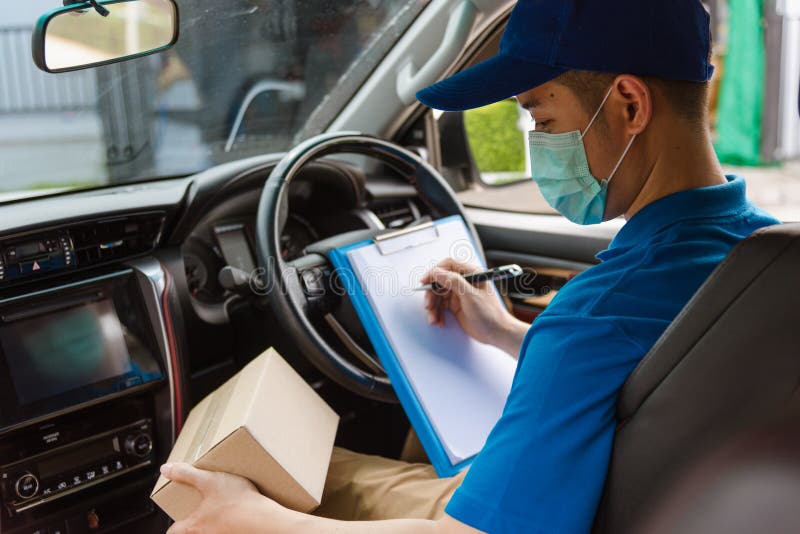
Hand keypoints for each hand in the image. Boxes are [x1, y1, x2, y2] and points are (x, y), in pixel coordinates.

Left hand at [161, 462, 294, 533]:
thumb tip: (166, 469)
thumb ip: (186, 474)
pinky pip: (231, 529)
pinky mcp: (239, 533)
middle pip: (193, 532)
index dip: (172, 526)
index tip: (174, 521)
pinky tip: (241, 511)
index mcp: (195, 525)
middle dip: (194, 522)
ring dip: (215, 522)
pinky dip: (232, 523)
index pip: (174, 532)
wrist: (264, 520)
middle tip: (198, 510)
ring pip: (213, 531)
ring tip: (222, 507)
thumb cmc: (237, 503)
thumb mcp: (209, 481)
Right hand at [420, 259, 528, 356]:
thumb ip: (454, 282)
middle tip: (429, 306)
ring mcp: (459, 293)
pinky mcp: (456, 305)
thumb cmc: (490, 314)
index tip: (425, 281)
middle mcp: (464, 281)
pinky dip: (437, 313)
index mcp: (471, 274)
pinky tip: (439, 321)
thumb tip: (438, 272)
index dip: (434, 272)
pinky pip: (441, 306)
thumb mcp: (471, 296)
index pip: (448, 265)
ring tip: (433, 319)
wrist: (497, 333)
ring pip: (438, 295)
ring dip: (433, 307)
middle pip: (440, 281)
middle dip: (432, 295)